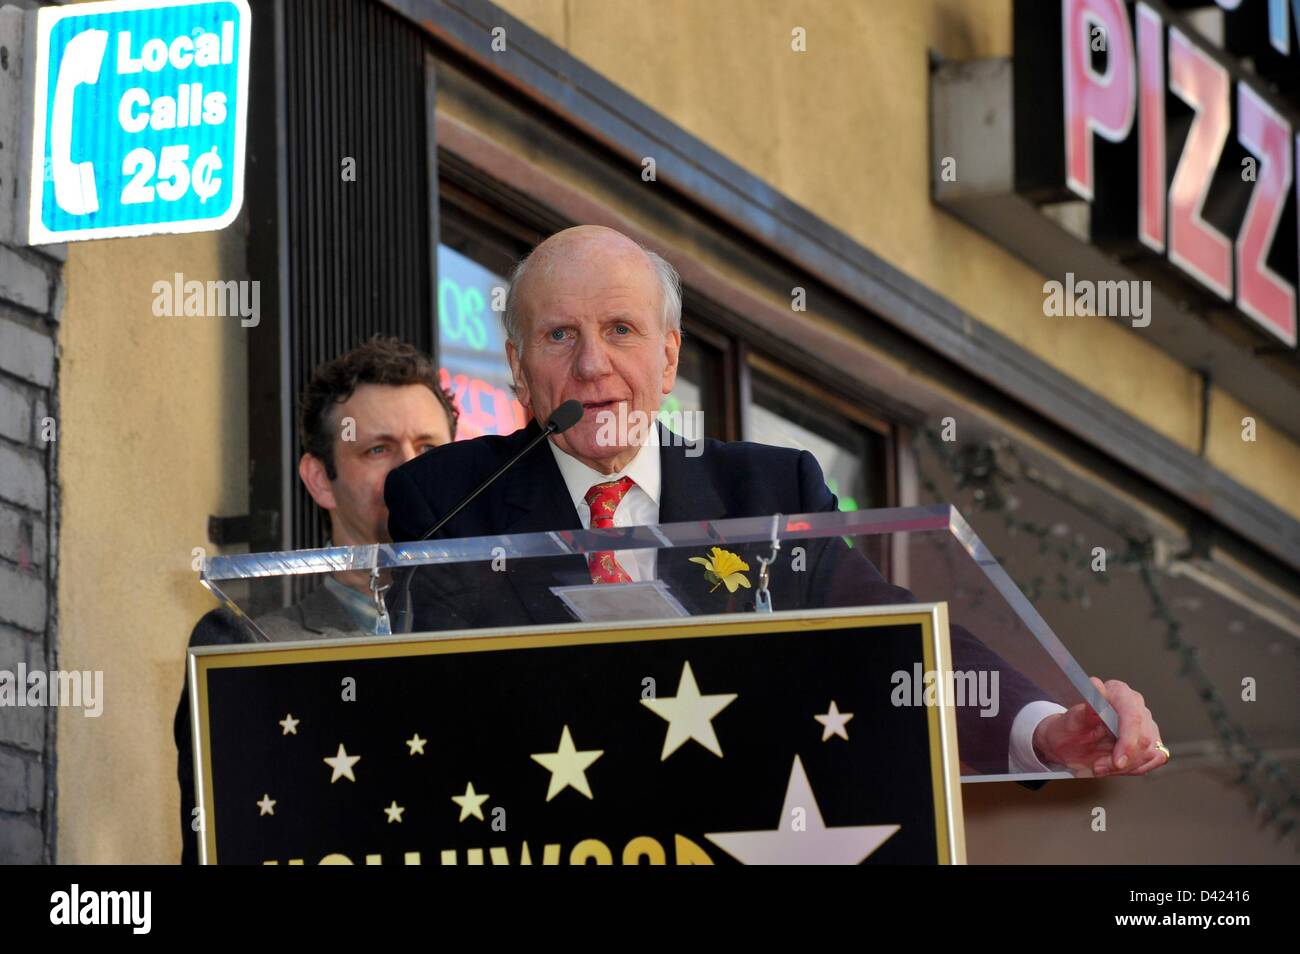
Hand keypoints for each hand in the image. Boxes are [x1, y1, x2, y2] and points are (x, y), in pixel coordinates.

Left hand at [1032, 677, 1167, 776]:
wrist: (1069, 743)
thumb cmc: (1069, 729)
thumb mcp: (1070, 721)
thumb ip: (1085, 706)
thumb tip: (1096, 686)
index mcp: (1117, 692)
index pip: (1133, 716)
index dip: (1128, 741)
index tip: (1117, 761)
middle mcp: (1135, 704)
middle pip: (1144, 739)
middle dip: (1122, 760)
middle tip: (1098, 766)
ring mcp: (1146, 722)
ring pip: (1150, 752)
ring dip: (1125, 766)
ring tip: (1101, 765)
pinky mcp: (1152, 739)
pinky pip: (1155, 758)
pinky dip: (1135, 768)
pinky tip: (1117, 766)